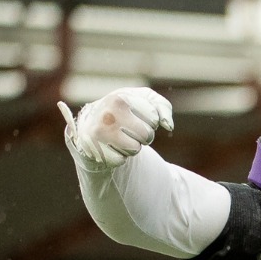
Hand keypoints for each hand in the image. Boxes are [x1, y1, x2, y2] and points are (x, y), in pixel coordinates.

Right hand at [59, 87, 173, 170]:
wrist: (91, 121)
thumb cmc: (124, 108)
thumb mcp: (142, 99)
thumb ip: (162, 106)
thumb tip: (169, 126)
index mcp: (120, 98)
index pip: (154, 118)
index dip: (150, 120)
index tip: (137, 115)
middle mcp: (108, 115)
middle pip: (146, 135)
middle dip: (143, 134)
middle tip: (129, 128)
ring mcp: (99, 134)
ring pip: (135, 149)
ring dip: (132, 145)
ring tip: (119, 135)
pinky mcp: (95, 151)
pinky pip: (121, 161)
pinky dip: (120, 155)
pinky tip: (110, 145)